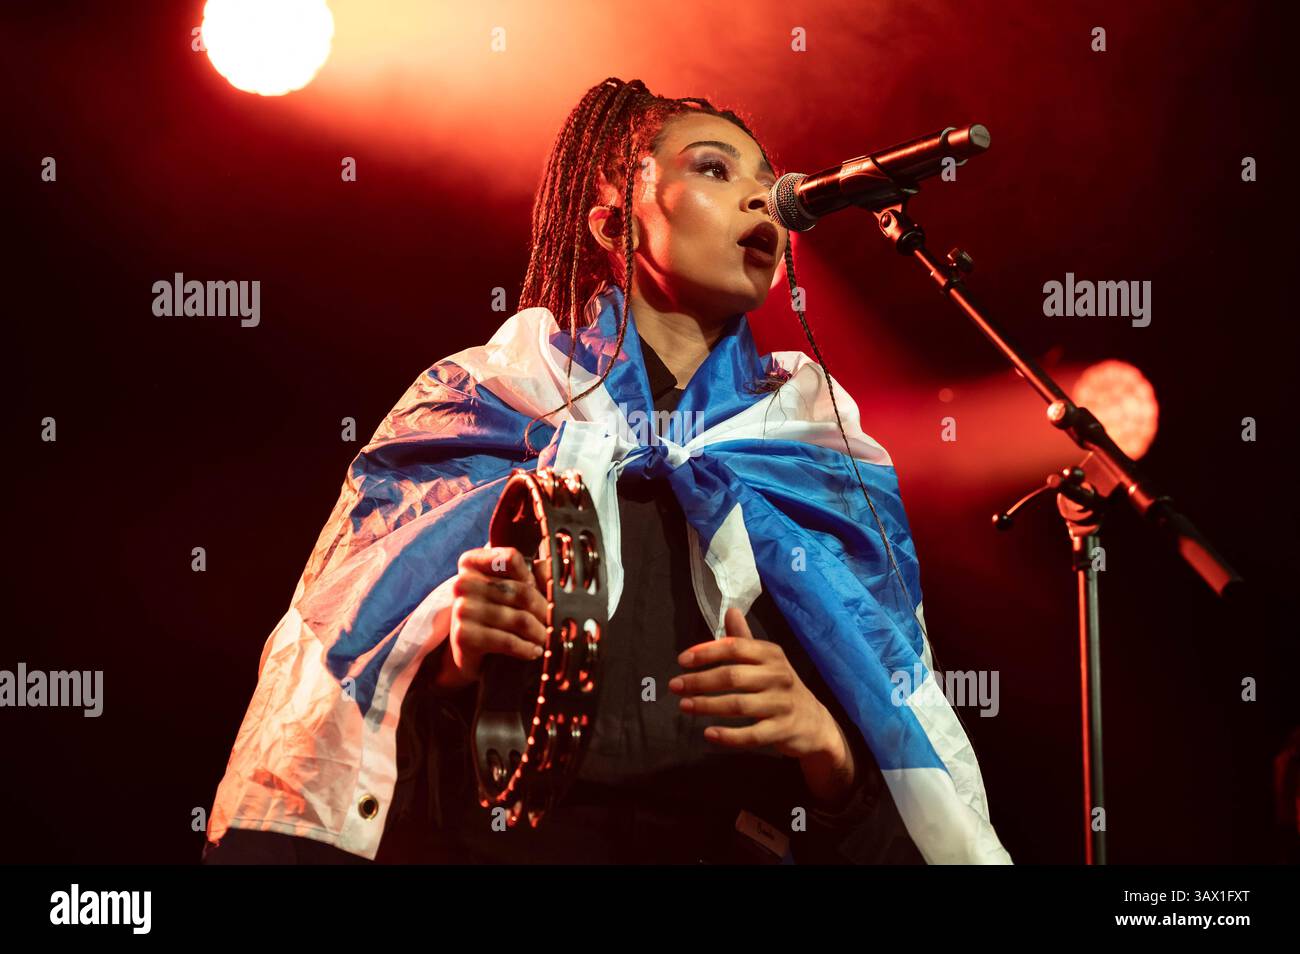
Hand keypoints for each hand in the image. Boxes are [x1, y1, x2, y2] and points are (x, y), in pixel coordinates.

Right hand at [433, 545, 549, 691]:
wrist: (468, 650)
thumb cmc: (494, 613)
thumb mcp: (511, 588)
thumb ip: (533, 573)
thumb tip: (550, 568)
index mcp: (472, 562)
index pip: (511, 558)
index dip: (531, 575)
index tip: (539, 589)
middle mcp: (463, 582)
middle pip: (521, 592)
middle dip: (544, 611)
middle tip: (554, 623)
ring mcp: (462, 609)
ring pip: (519, 619)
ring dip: (539, 633)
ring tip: (546, 639)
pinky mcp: (464, 636)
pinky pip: (508, 641)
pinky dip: (526, 649)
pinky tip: (533, 651)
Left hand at [668, 607, 840, 759]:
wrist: (815, 724)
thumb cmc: (781, 687)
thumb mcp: (766, 661)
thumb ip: (744, 640)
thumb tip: (730, 610)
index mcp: (771, 654)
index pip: (735, 647)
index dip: (706, 652)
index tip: (682, 660)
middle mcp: (778, 676)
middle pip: (732, 676)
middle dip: (699, 681)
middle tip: (675, 686)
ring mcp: (781, 704)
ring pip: (738, 705)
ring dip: (706, 706)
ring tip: (684, 706)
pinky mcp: (782, 730)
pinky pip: (752, 735)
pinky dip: (728, 736)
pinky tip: (708, 733)